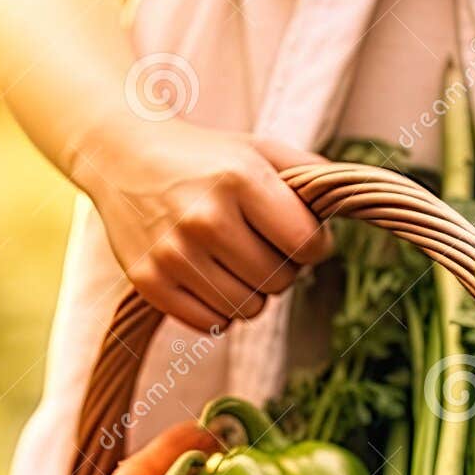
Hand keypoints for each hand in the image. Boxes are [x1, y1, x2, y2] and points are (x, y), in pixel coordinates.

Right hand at [81, 122, 333, 331]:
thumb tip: (351, 201)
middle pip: (281, 281)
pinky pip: (212, 324)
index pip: (307, 243)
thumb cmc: (204, 158)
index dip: (314, 245)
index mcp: (239, 179)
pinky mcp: (149, 281)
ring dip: (252, 293)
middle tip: (261, 246)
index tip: (298, 234)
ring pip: (249, 310)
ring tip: (235, 263)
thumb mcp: (259, 150)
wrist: (122, 156)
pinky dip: (220, 310)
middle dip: (282, 268)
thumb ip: (311, 174)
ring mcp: (173, 252)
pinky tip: (211, 279)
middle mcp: (204, 217)